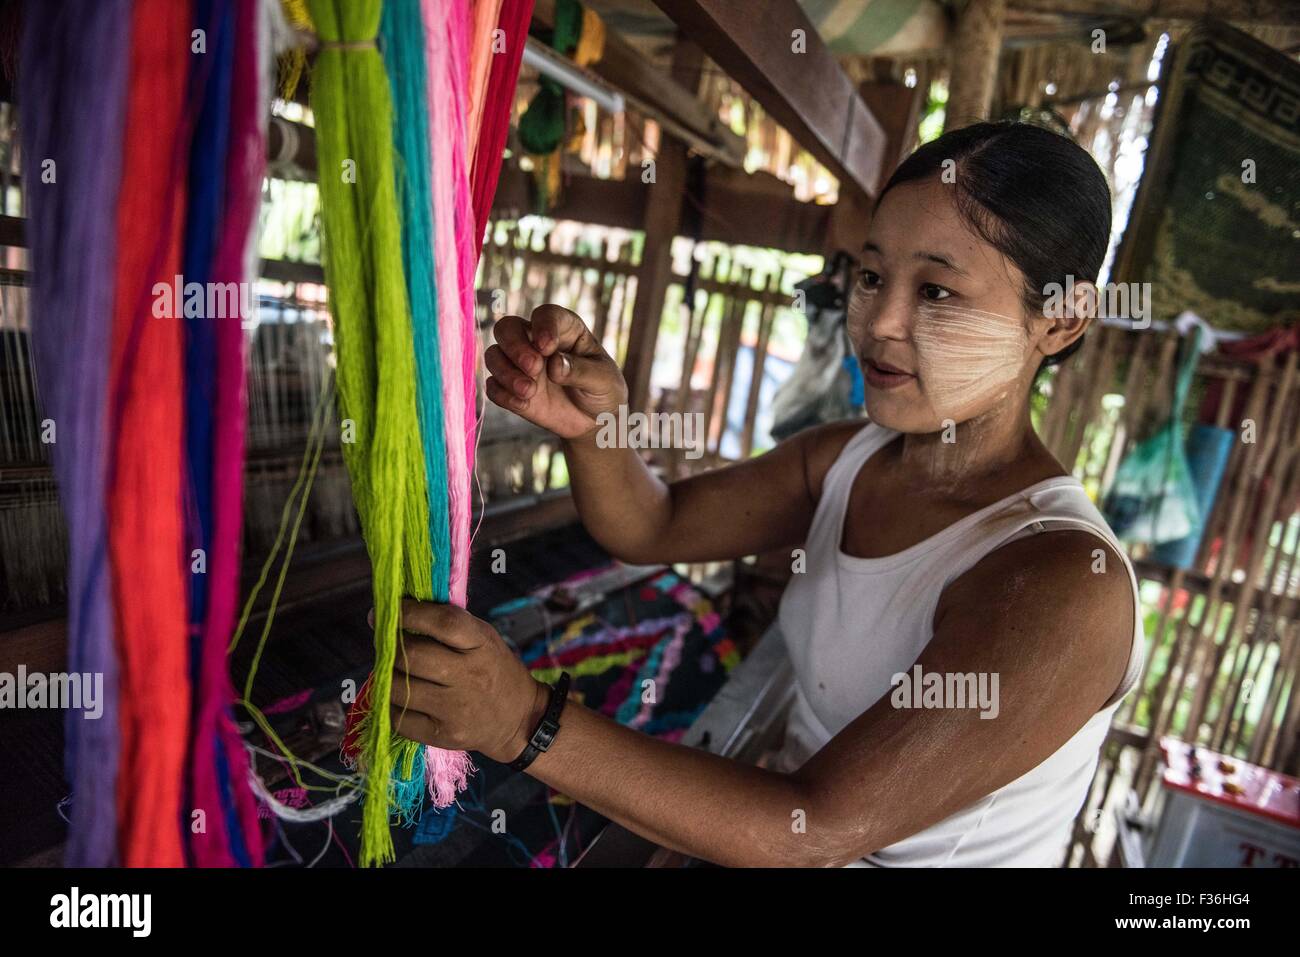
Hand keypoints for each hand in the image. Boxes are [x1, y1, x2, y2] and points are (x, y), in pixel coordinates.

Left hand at [380, 599, 549, 763]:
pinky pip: (398, 718)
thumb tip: (400, 610)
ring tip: (393, 670)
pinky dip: (390, 704)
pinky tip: (399, 696)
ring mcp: (456, 710)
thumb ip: (449, 625)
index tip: (388, 610)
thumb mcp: (484, 638)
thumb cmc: (494, 669)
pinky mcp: (444, 735)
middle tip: (385, 643)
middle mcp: (470, 676)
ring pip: (398, 688)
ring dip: (386, 676)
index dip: (409, 613)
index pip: (442, 622)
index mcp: (481, 645)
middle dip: (389, 646)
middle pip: (412, 656)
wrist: (519, 718)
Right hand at [484, 304, 628, 439]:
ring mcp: (520, 366)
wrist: (596, 422)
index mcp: (564, 329)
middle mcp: (536, 342)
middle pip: (507, 327)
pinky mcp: (511, 390)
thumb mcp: (603, 380)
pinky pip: (493, 387)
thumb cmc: (603, 391)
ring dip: (506, 372)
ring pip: (494, 355)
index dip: (543, 326)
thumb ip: (580, 370)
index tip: (548, 347)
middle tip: (534, 366)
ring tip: (530, 391)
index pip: (545, 315)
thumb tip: (554, 364)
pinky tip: (523, 405)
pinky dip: (503, 395)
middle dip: (515, 345)